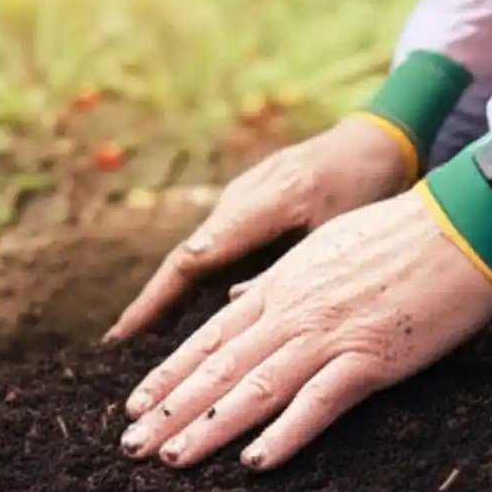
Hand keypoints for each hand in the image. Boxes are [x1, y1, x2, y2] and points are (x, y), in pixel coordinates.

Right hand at [105, 117, 408, 340]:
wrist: (375, 142)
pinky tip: (190, 316)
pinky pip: (218, 249)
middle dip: (152, 305)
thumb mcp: (336, 225)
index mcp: (259, 202)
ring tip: (140, 344)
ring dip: (173, 297)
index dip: (159, 300)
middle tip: (116, 349)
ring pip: (200, 256)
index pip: (195, 258)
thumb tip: (233, 302)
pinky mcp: (251, 209)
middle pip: (187, 261)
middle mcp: (238, 200)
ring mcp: (241, 202)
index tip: (126, 333)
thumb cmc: (366, 186)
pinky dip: (201, 282)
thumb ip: (291, 263)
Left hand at [117, 189, 491, 469]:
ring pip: (254, 386)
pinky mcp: (372, 356)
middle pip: (219, 366)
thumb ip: (285, 278)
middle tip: (132, 448)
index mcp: (287, 284)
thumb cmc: (405, 234)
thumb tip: (243, 299)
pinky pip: (319, 402)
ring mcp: (331, 334)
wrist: (462, 226)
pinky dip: (286, 433)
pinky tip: (255, 461)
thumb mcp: (331, 247)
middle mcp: (297, 310)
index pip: (213, 335)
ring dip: (208, 426)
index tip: (137, 404)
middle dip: (171, 409)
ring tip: (171, 460)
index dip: (170, 372)